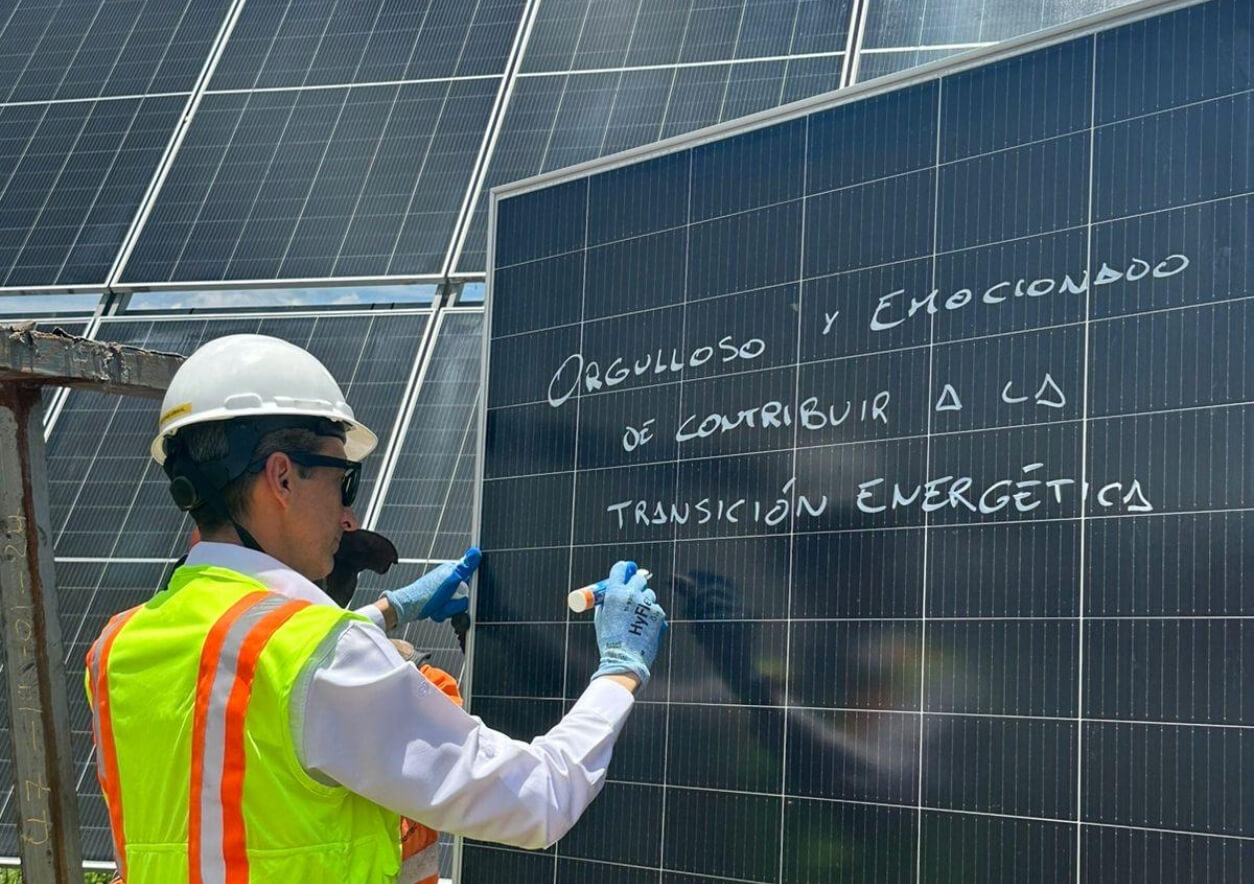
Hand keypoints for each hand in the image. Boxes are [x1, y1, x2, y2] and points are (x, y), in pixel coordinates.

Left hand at [383, 547, 480, 624]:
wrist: (409, 607)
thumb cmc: (428, 592)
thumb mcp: (451, 579)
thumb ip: (466, 567)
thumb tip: (476, 551)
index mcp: (452, 571)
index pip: (472, 578)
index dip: (470, 588)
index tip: (463, 592)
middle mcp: (449, 580)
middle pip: (466, 595)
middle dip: (457, 602)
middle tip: (447, 600)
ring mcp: (444, 593)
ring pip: (458, 605)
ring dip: (449, 609)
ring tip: (439, 606)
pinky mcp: (440, 603)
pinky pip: (449, 611)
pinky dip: (443, 613)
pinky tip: (436, 610)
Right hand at [591, 561, 667, 687]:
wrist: (625, 659)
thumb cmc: (610, 641)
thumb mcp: (601, 618)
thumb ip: (607, 603)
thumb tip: (611, 592)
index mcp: (614, 592)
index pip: (621, 569)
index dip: (624, 568)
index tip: (627, 568)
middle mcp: (632, 594)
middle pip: (638, 578)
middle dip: (636, 584)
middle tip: (633, 591)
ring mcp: (647, 603)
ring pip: (649, 594)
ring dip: (644, 601)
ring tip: (637, 618)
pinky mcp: (659, 613)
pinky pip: (656, 609)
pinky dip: (652, 615)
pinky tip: (645, 628)